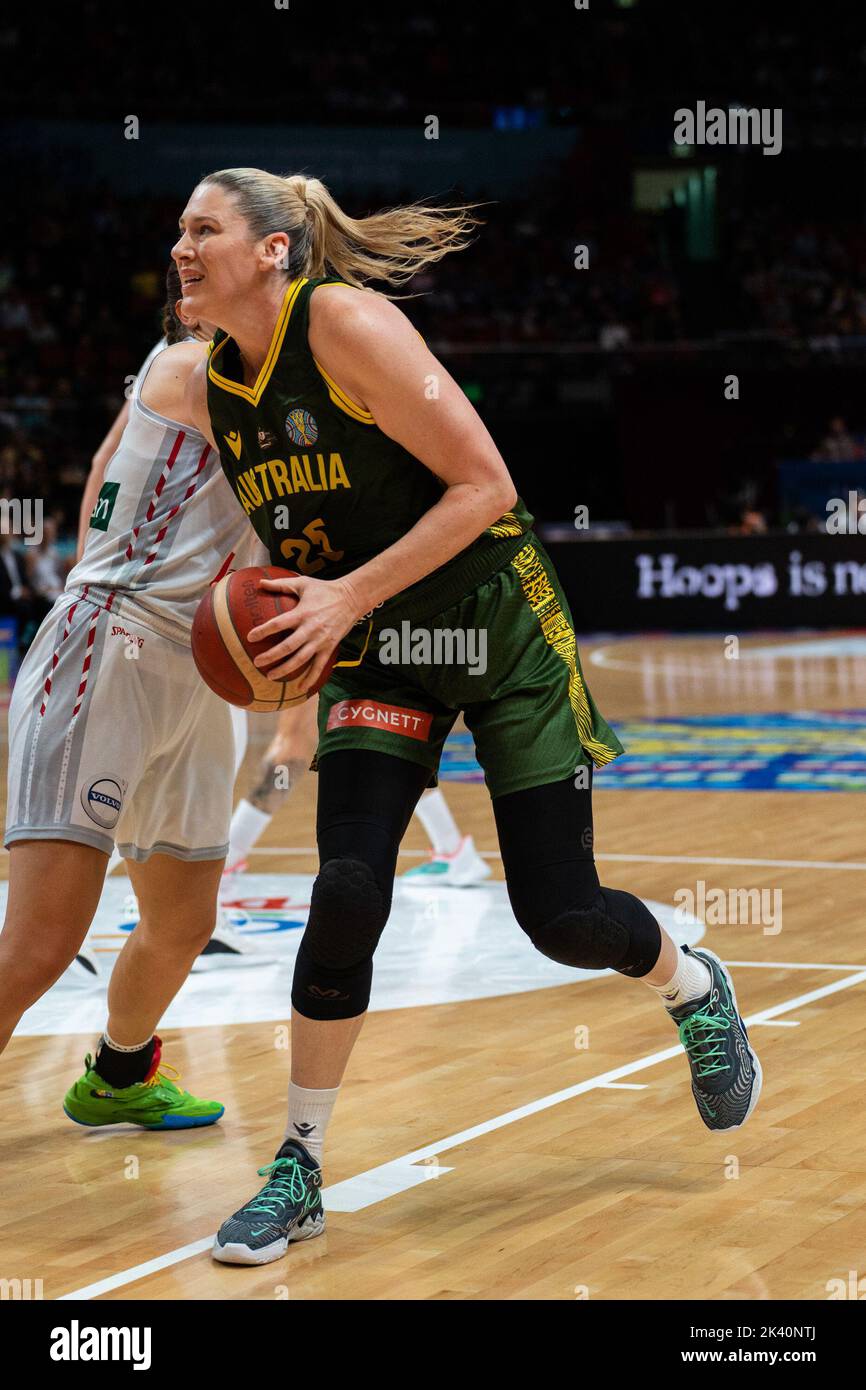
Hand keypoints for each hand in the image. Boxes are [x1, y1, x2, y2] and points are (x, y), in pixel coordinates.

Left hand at [248, 574, 358, 691]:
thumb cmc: (325, 589)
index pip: (278, 623)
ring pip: (301, 659)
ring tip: (270, 676)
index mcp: (302, 613)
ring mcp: (320, 640)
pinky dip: (310, 678)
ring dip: (285, 669)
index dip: (263, 631)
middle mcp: (310, 628)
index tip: (250, 637)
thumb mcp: (303, 583)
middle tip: (257, 662)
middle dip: (271, 656)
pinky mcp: (329, 647)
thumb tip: (259, 582)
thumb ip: (281, 584)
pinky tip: (299, 688)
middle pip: (288, 646)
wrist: (352, 598)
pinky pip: (318, 666)